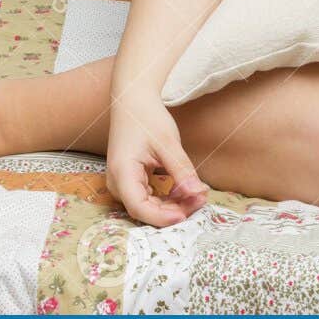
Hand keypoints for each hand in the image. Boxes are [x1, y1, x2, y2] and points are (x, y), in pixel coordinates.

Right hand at [106, 94, 208, 226]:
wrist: (133, 101)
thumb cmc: (146, 117)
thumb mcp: (168, 143)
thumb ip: (182, 170)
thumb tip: (197, 194)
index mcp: (122, 172)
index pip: (139, 207)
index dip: (162, 217)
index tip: (186, 215)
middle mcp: (117, 182)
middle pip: (144, 209)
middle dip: (173, 210)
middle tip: (201, 199)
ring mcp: (122, 183)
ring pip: (147, 205)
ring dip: (172, 205)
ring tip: (197, 195)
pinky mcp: (131, 180)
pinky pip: (148, 197)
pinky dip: (167, 197)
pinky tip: (185, 191)